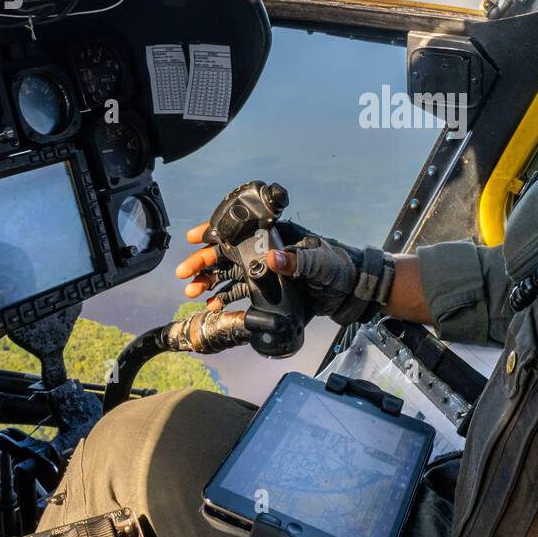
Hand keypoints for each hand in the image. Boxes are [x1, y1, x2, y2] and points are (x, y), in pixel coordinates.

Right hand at [174, 218, 395, 325]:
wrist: (353, 292)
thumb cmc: (340, 268)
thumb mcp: (320, 264)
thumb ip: (298, 262)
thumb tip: (273, 258)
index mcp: (278, 237)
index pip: (241, 231)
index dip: (215, 232)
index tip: (192, 238)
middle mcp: (269, 251)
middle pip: (229, 254)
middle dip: (204, 262)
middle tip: (184, 274)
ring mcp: (269, 271)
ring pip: (231, 273)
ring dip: (210, 281)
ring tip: (192, 292)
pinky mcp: (272, 290)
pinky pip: (243, 292)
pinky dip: (226, 298)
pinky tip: (212, 305)